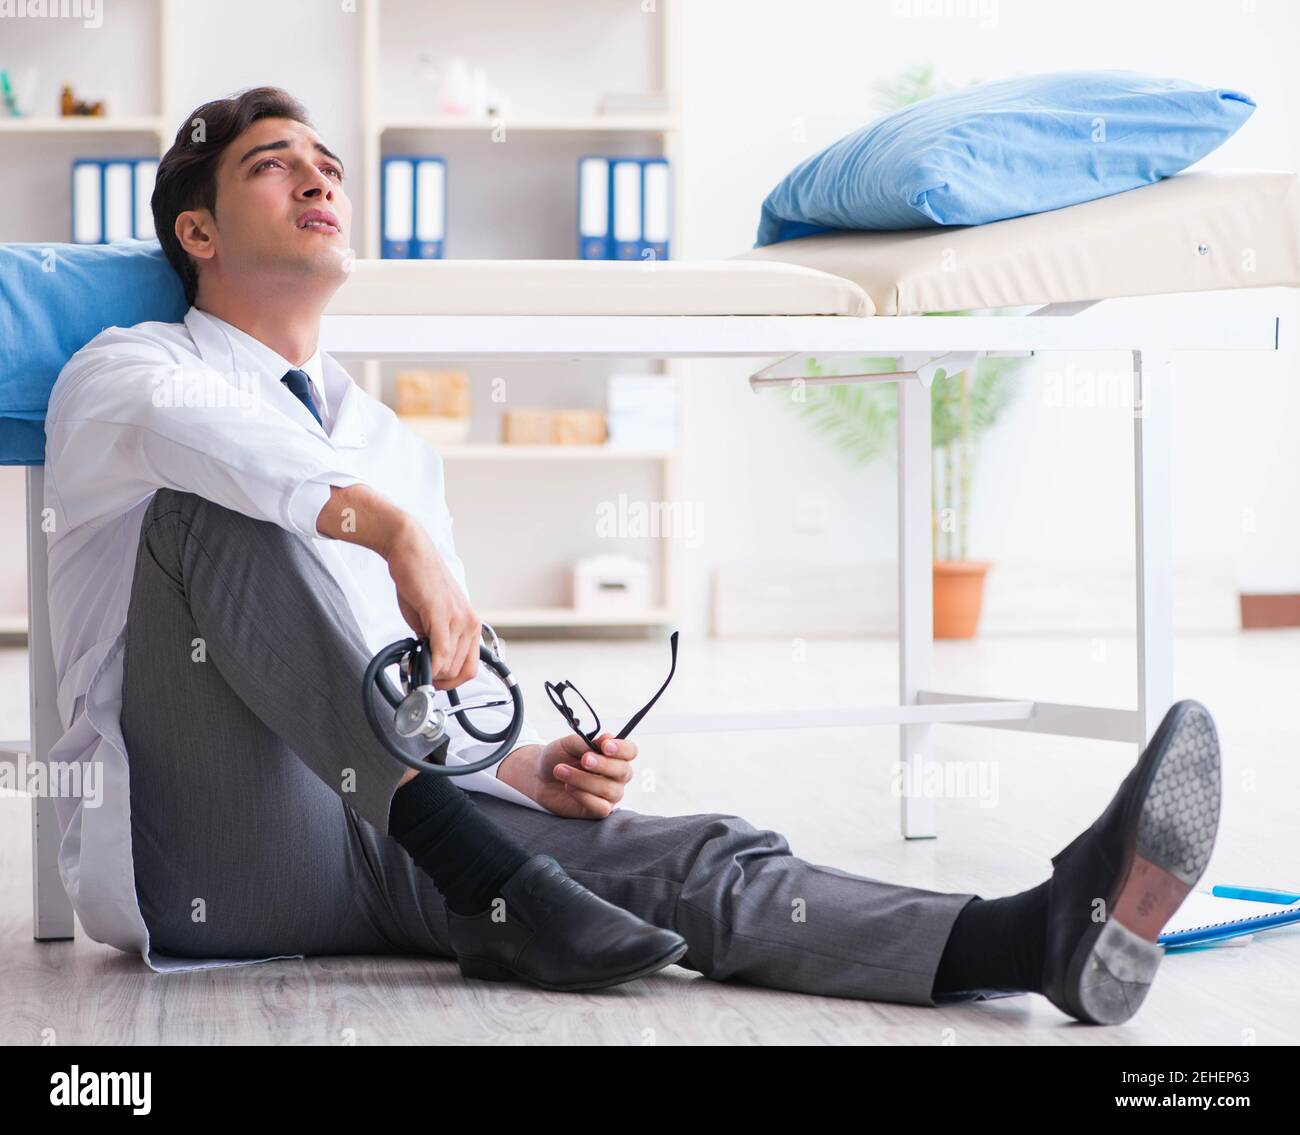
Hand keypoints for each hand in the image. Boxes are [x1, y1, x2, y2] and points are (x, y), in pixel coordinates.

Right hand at [383, 518, 479, 689]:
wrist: (410, 552)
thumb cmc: (419, 582)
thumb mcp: (433, 618)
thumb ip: (435, 640)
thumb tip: (429, 664)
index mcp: (470, 625)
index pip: (471, 668)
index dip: (452, 683)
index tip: (435, 685)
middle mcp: (470, 623)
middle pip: (461, 671)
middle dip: (439, 681)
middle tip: (419, 678)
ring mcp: (458, 618)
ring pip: (450, 665)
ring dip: (430, 673)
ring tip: (413, 668)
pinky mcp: (441, 614)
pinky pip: (441, 651)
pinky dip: (431, 665)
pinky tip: (419, 667)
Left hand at [498, 733, 635, 818]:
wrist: (539, 777)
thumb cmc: (558, 757)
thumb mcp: (568, 744)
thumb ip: (587, 742)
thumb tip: (606, 739)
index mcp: (614, 755)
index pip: (630, 751)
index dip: (621, 748)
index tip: (604, 745)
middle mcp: (616, 775)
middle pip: (623, 771)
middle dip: (603, 765)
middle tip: (584, 760)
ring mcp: (610, 794)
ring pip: (609, 789)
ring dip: (584, 780)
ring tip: (561, 771)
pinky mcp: (598, 810)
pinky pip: (600, 807)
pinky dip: (583, 796)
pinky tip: (568, 787)